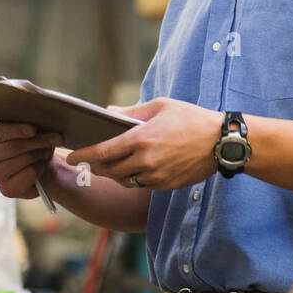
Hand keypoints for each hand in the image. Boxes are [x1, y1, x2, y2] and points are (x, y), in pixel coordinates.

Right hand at [0, 122, 63, 199]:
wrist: (37, 163)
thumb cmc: (32, 141)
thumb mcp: (31, 129)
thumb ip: (34, 126)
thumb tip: (49, 129)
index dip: (16, 130)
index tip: (33, 130)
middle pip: (13, 147)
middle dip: (38, 142)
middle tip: (56, 138)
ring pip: (23, 159)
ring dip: (40, 154)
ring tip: (45, 152)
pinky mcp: (6, 189)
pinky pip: (29, 173)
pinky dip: (40, 168)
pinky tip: (39, 167)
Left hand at [66, 98, 220, 190]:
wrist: (221, 142)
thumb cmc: (190, 118)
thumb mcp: (160, 106)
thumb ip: (131, 112)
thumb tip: (107, 113)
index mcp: (141, 139)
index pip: (102, 152)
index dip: (83, 155)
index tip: (71, 155)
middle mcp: (146, 161)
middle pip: (109, 170)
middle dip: (94, 166)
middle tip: (88, 161)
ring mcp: (157, 176)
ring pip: (124, 181)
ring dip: (113, 174)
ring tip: (109, 164)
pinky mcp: (166, 185)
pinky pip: (141, 185)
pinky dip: (133, 178)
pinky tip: (133, 168)